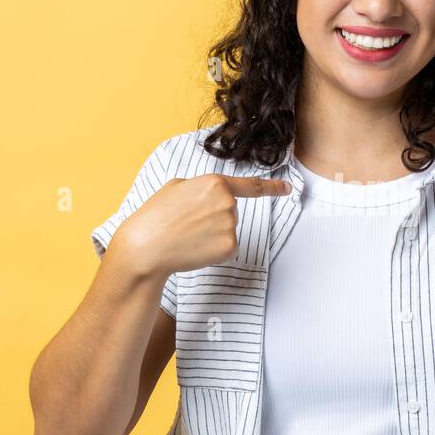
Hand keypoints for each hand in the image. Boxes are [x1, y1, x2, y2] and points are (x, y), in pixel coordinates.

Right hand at [108, 174, 291, 277]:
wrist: (146, 247)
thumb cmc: (155, 216)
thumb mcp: (176, 187)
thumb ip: (201, 187)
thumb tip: (212, 195)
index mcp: (215, 183)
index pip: (252, 185)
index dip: (273, 187)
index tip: (287, 188)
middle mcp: (228, 203)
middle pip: (231, 211)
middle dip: (213, 217)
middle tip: (186, 223)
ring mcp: (231, 226)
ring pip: (228, 231)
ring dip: (212, 235)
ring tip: (187, 235)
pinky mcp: (229, 248)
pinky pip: (227, 248)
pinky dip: (213, 251)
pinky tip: (194, 249)